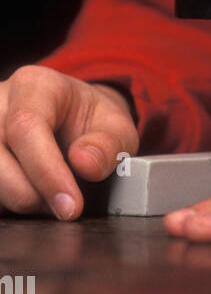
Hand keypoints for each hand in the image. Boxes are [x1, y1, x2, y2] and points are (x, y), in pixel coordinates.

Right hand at [0, 65, 138, 219]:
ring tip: (50, 202)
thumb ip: (108, 146)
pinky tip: (32, 199)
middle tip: (64, 208)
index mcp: (35, 86)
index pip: (26, 127)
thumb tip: (84, 164)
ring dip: (17, 200)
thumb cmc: (91, 122)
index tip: (70, 205)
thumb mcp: (117, 128)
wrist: (75, 121)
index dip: (46, 171)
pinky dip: (8, 203)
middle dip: (31, 194)